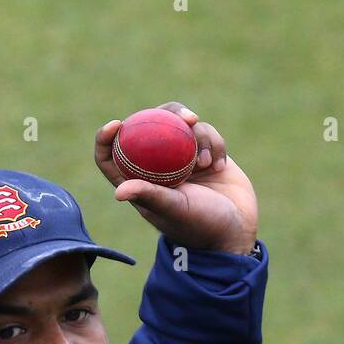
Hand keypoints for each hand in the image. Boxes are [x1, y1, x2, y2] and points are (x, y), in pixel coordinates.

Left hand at [95, 102, 256, 254]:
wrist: (237, 229)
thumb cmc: (201, 226)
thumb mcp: (174, 210)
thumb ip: (150, 196)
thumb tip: (118, 192)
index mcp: (139, 182)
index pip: (111, 157)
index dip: (106, 138)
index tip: (116, 124)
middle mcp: (158, 167)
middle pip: (149, 126)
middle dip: (166, 114)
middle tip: (185, 118)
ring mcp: (182, 157)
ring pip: (182, 126)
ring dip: (200, 138)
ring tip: (205, 165)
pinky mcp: (205, 151)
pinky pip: (206, 133)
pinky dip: (215, 145)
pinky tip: (219, 166)